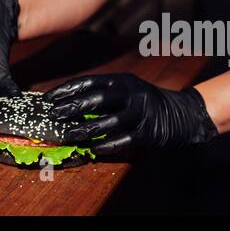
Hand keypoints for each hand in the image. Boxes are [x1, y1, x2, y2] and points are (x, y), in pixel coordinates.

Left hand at [43, 73, 217, 158]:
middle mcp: (130, 93)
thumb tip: (68, 103)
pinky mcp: (148, 132)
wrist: (181, 114)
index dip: (66, 90)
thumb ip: (102, 94)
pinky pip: (123, 140)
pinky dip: (107, 145)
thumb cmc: (144, 102)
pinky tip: (93, 149)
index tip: (48, 98)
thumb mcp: (125, 90)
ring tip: (68, 135)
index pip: (89, 82)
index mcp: (121, 80)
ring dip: (86, 130)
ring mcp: (140, 112)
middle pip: (97, 99)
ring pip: (108, 121)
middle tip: (54, 115)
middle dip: (72, 107)